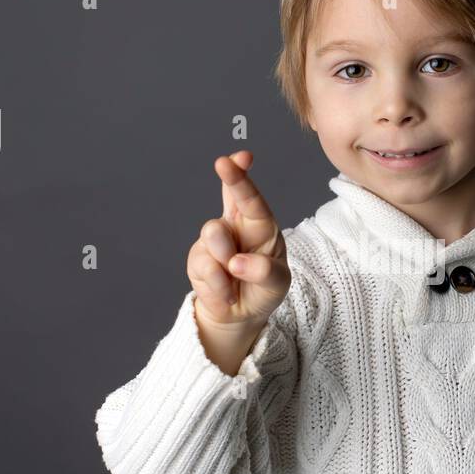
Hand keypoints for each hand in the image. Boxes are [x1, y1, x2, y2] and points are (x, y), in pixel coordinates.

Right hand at [186, 150, 290, 329]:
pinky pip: (205, 266)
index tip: (241, 158)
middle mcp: (236, 225)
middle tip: (225, 163)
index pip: (252, 198)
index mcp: (260, 225)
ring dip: (227, 260)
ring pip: (214, 234)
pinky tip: (226, 292)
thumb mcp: (277, 284)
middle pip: (231, 197)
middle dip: (232, 179)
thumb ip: (265, 272)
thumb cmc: (263, 289)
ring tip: (236, 278)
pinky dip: (220, 286)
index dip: (244, 176)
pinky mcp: (197, 258)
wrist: (239, 315)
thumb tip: (237, 262)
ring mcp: (213, 240)